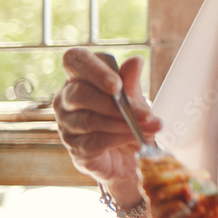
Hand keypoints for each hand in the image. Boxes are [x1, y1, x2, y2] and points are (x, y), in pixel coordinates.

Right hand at [54, 48, 160, 196]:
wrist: (131, 156)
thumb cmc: (129, 119)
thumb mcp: (135, 98)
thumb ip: (131, 82)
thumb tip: (135, 61)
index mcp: (81, 77)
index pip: (75, 60)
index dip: (93, 70)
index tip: (117, 84)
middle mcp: (67, 99)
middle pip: (79, 93)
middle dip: (114, 103)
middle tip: (144, 111)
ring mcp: (67, 125)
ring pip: (89, 119)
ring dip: (123, 122)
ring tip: (150, 124)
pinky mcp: (77, 148)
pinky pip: (97, 140)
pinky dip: (121, 137)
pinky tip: (137, 136)